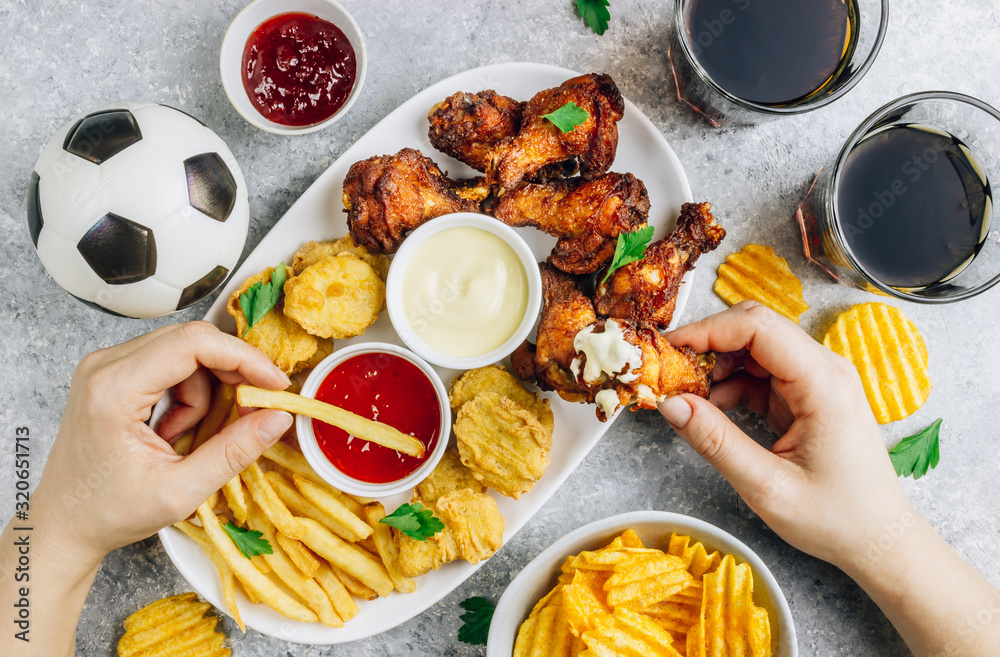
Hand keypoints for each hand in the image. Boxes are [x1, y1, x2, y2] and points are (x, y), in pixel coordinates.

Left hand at [30, 321, 293, 564]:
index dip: (244, 358)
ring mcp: (105, 365)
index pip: (193, 343)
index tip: (275, 384)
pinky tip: (174, 429)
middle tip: (249, 412)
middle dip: (230, 373)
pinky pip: (169, 362)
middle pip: (191, 340)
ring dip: (205, 389)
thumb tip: (278, 418)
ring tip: (188, 437)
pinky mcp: (111, 372)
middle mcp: (105, 365)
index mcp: (114, 390)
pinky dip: (187, 392)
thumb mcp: (181, 491)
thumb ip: (234, 451)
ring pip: (184, 351)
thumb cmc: (109, 512)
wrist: (62, 524)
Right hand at [658, 301, 911, 569]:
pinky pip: (761, 372)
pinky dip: (731, 384)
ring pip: (755, 348)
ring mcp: (817, 380)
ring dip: (717, 365)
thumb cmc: (837, 518)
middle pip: (756, 328)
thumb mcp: (767, 487)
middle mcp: (824, 370)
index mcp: (823, 383)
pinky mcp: (808, 395)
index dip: (708, 330)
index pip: (758, 326)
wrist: (878, 539)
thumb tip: (671, 403)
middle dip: (708, 345)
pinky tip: (713, 411)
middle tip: (672, 373)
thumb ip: (716, 442)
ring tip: (689, 398)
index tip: (669, 350)